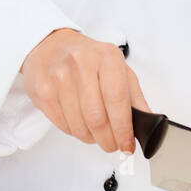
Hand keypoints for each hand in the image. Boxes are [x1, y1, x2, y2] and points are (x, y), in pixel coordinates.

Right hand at [21, 29, 150, 154]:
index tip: (127, 145)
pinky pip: (63, 126)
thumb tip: (146, 124)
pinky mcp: (43, 91)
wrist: (51, 45)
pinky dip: (75, 132)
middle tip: (113, 145)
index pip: (118, 101)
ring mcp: (59, 77)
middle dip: (108, 140)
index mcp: (106, 57)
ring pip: (80, 126)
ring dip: (92, 138)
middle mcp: (81, 64)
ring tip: (96, 133)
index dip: (124, 130)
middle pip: (97, 118)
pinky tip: (79, 123)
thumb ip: (134, 96)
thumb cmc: (88, 58)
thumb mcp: (118, 68)